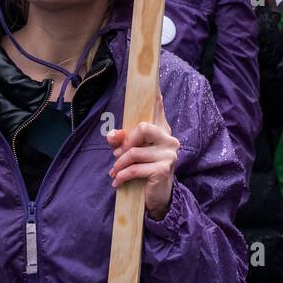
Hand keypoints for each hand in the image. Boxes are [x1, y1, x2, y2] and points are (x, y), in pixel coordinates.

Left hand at [107, 91, 179, 220]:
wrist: (157, 198)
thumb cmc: (144, 170)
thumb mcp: (130, 153)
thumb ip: (121, 141)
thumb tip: (113, 136)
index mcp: (162, 130)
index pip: (158, 109)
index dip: (156, 97)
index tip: (155, 85)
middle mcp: (169, 139)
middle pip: (143, 127)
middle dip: (125, 143)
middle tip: (117, 155)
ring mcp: (168, 154)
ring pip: (134, 152)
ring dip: (119, 164)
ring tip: (115, 171)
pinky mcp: (163, 169)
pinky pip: (135, 168)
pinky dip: (122, 176)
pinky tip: (117, 181)